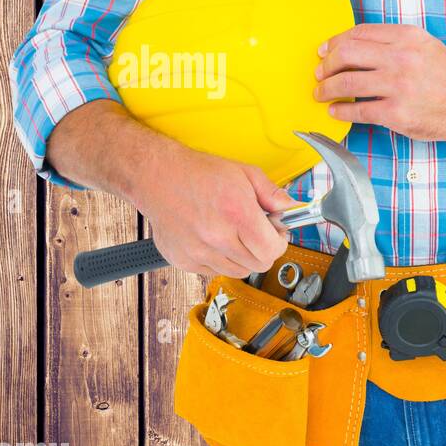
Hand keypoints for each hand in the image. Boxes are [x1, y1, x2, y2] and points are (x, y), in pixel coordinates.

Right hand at [132, 145, 299, 276]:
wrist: (156, 176)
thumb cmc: (198, 173)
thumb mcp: (244, 173)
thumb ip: (272, 193)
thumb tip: (290, 207)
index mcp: (236, 214)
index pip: (271, 250)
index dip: (279, 243)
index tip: (276, 234)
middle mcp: (217, 237)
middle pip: (259, 264)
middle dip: (264, 250)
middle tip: (258, 233)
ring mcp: (198, 251)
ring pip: (239, 272)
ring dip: (243, 257)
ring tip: (235, 235)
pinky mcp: (183, 260)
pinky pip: (214, 272)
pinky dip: (221, 261)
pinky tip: (216, 241)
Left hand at [314, 24, 445, 140]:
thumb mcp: (426, 46)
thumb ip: (395, 42)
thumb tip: (356, 48)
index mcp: (407, 37)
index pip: (359, 33)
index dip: (336, 42)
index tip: (325, 51)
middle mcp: (401, 58)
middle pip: (346, 54)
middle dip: (326, 64)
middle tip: (319, 73)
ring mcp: (398, 86)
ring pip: (346, 82)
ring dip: (327, 88)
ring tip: (321, 93)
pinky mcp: (397, 113)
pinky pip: (358, 110)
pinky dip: (341, 111)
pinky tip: (335, 111)